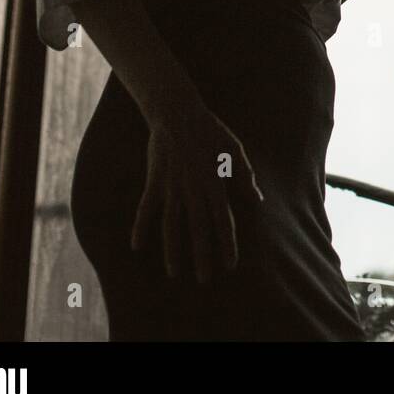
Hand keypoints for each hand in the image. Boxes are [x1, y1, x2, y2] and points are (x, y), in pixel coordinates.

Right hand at [131, 96, 263, 284]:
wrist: (177, 113)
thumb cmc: (211, 131)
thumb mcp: (235, 150)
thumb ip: (245, 176)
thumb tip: (257, 200)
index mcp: (214, 183)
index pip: (223, 221)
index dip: (226, 243)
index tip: (230, 264)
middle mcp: (193, 190)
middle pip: (198, 229)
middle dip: (202, 256)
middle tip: (204, 280)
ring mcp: (171, 187)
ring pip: (172, 225)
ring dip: (173, 250)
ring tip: (175, 273)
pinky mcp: (154, 181)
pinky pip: (146, 209)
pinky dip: (140, 227)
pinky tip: (136, 246)